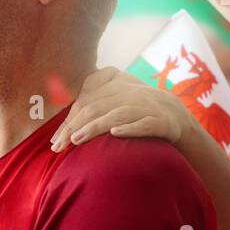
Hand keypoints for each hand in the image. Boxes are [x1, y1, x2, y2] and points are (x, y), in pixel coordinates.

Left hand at [51, 67, 189, 151]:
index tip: (55, 139)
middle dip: (73, 127)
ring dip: (95, 127)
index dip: (68, 119)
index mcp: (116, 83)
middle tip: (58, 146)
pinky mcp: (163, 121)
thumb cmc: (135, 109)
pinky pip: (145, 123)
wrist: (175, 115)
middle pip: (96, 108)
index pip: (85, 101)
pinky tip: (115, 134)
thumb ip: (92, 99)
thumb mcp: (114, 97)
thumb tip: (63, 119)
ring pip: (117, 114)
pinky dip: (130, 128)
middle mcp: (130, 93)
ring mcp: (147, 106)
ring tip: (76, 140)